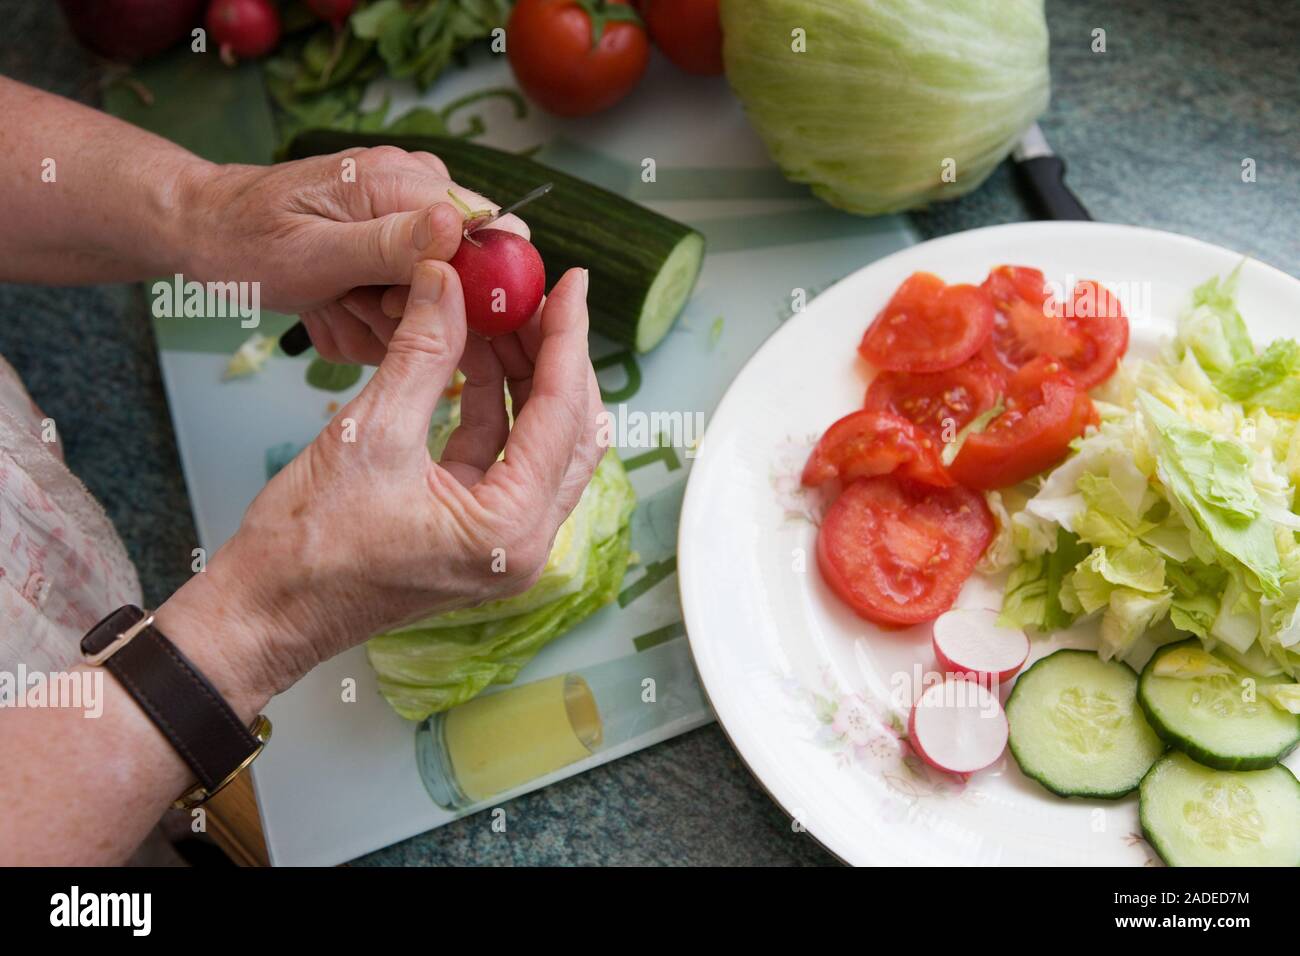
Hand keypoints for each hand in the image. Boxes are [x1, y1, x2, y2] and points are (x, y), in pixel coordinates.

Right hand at [156, 260, 602, 712]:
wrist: (263, 611)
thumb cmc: (308, 544)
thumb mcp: (371, 433)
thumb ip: (422, 352)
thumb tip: (446, 280)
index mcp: (511, 528)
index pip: (561, 415)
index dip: (567, 339)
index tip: (571, 281)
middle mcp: (522, 541)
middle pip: (567, 430)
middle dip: (553, 356)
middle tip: (534, 293)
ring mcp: (500, 539)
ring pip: (538, 440)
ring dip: (523, 376)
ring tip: (498, 312)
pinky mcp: (473, 530)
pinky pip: (501, 454)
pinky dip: (492, 404)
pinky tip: (472, 353)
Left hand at [181, 146, 527, 363]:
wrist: (202, 231)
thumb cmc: (245, 241)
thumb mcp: (314, 253)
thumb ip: (391, 244)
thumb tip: (460, 224)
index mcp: (400, 180)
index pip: (490, 227)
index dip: (473, 285)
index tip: (416, 312)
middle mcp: (412, 191)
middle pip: (462, 272)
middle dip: (409, 307)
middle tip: (350, 304)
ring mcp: (403, 217)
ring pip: (432, 294)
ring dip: (382, 316)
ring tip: (332, 302)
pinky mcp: (390, 242)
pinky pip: (407, 295)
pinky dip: (370, 314)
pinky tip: (333, 304)